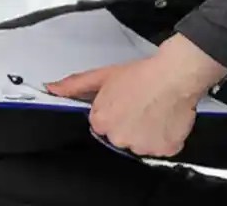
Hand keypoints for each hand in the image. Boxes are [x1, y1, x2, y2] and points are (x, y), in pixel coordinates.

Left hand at [45, 34, 226, 158]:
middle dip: (128, 124)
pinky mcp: (164, 151)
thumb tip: (52, 88)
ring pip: (142, 143)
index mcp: (101, 122)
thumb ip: (75, 85)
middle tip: (140, 106)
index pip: (102, 125)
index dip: (114, 113)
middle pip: (121, 136)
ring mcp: (142, 146)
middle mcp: (119, 138)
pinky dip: (165, 137)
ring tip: (154, 111)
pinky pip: (162, 148)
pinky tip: (165, 119)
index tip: (124, 103)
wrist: (173, 76)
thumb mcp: (103, 76)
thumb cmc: (141, 75)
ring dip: (147, 132)